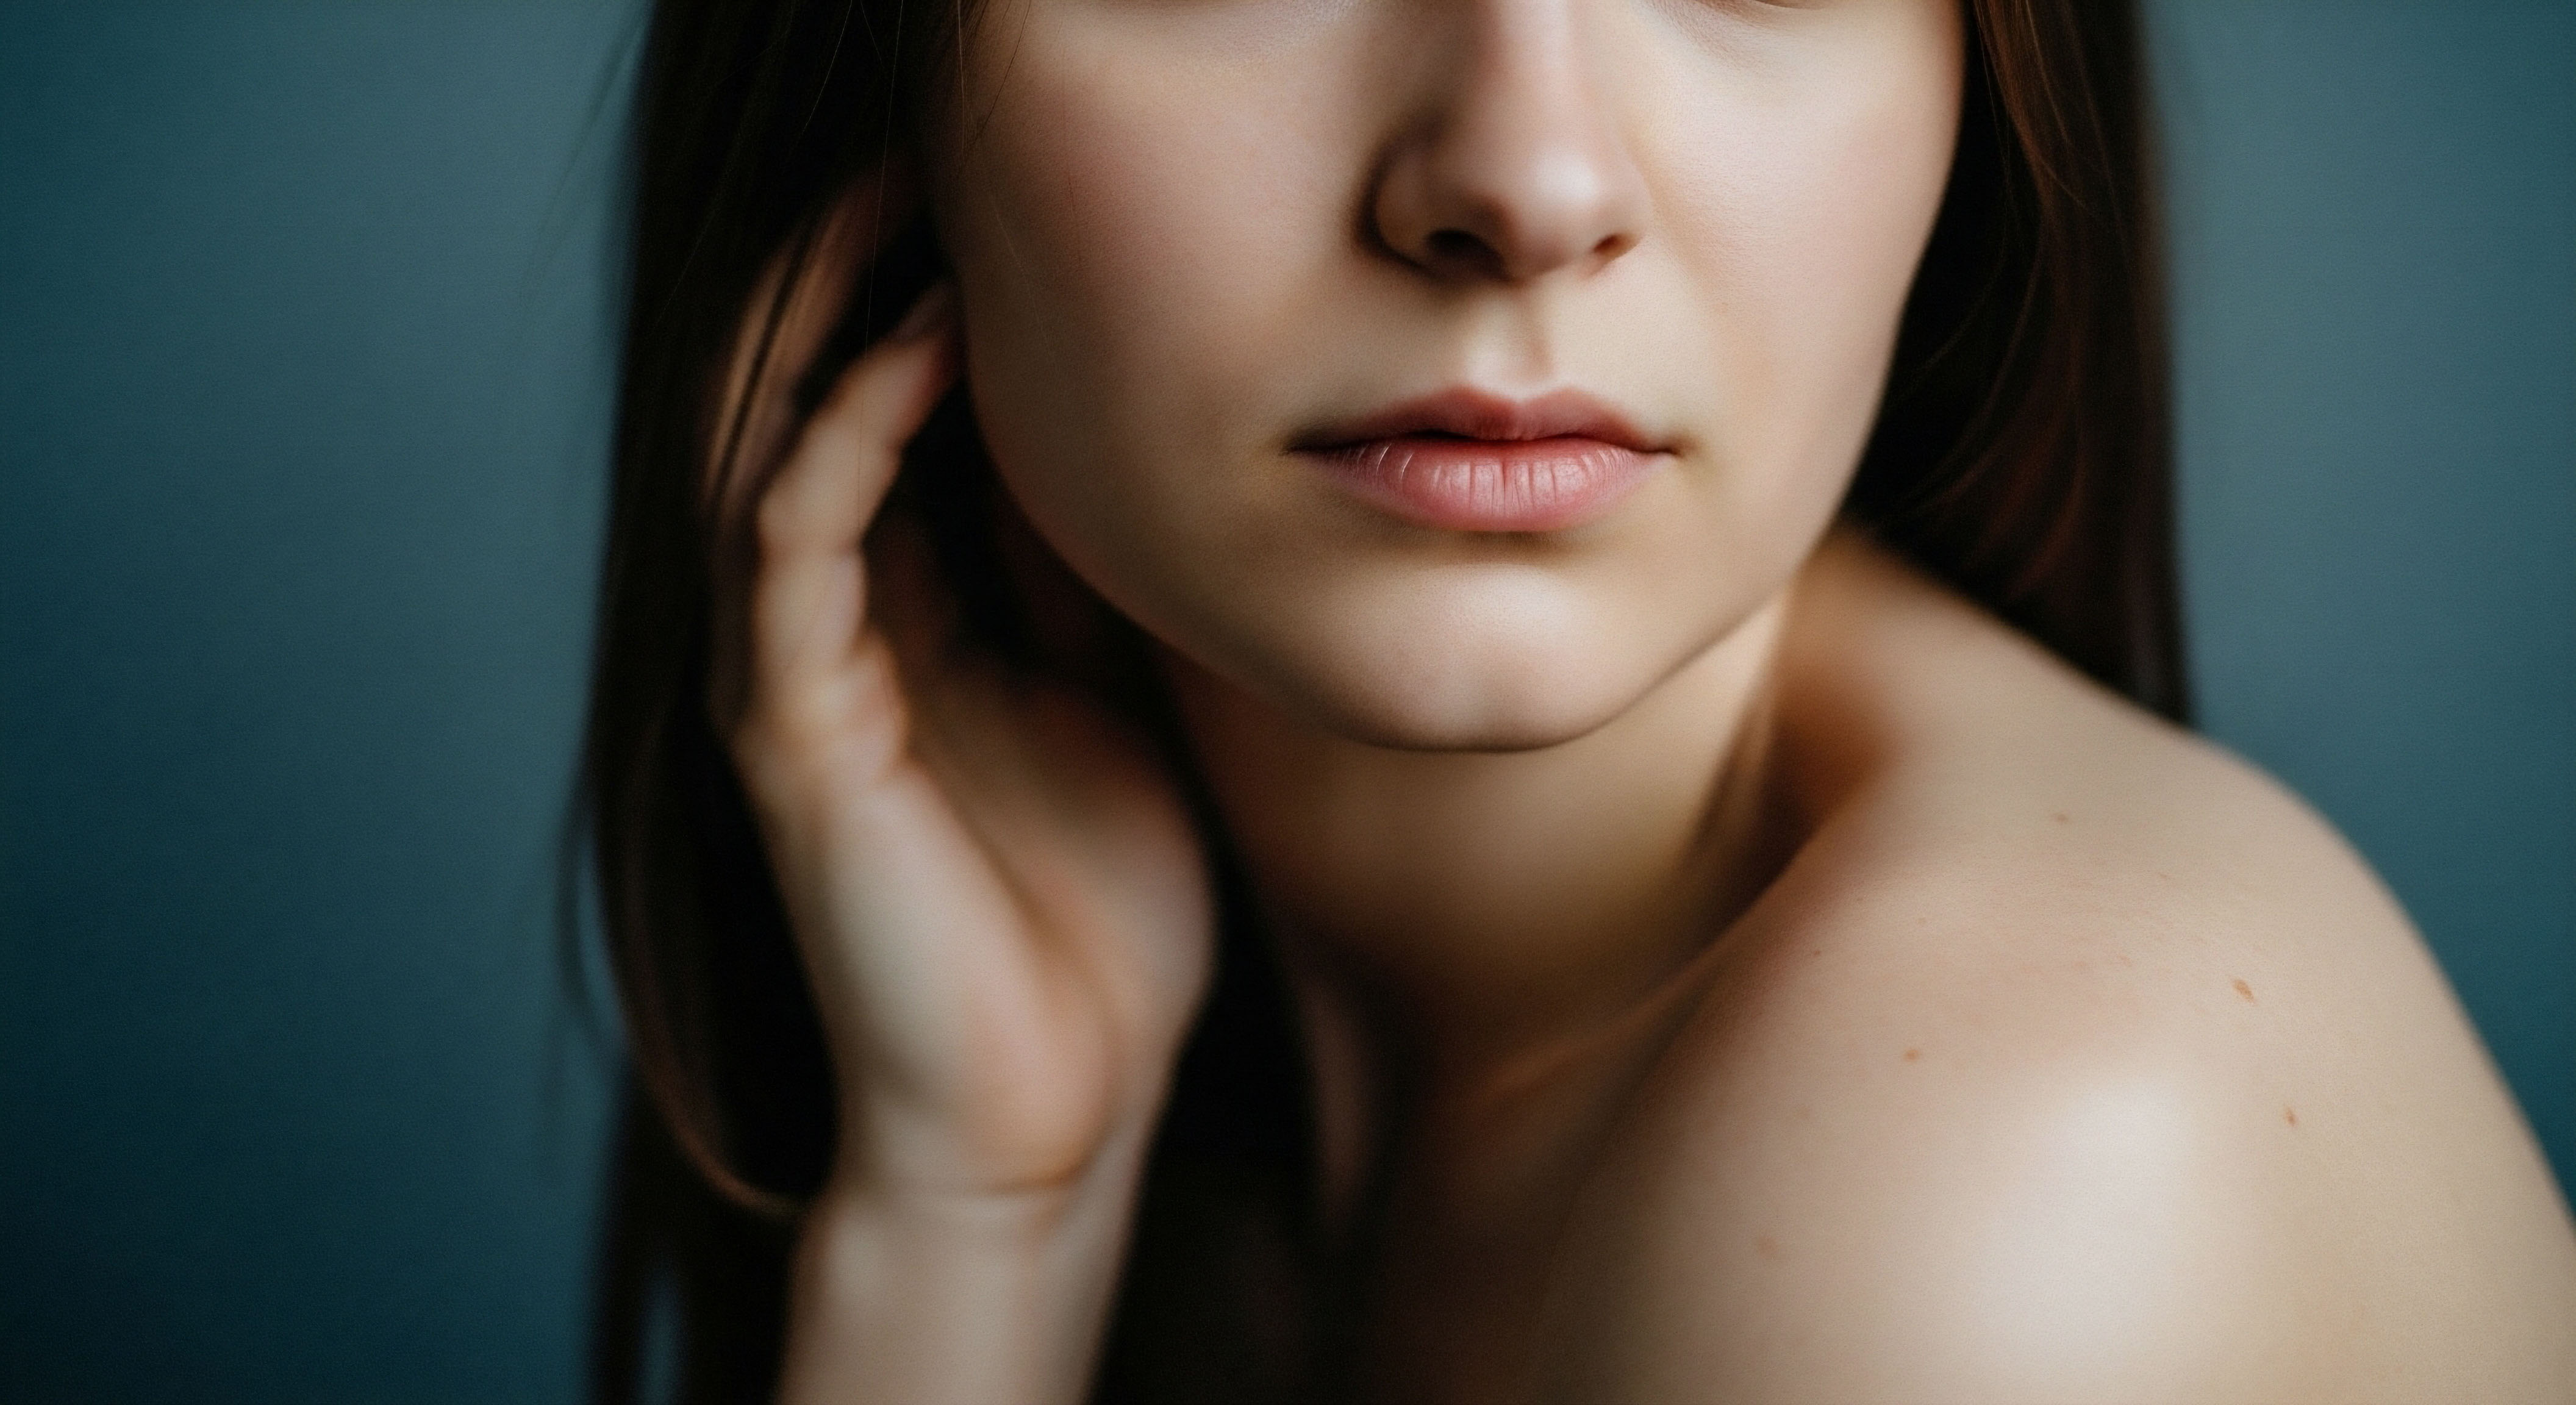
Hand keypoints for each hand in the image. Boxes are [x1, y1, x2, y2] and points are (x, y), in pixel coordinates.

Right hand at [714, 257, 1214, 1208]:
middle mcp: (836, 626)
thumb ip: (1096, 590)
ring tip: (899, 193)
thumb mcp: (1124, 708)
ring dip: (831, 309)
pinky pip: (796, 541)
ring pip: (771, 439)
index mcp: (916, 617)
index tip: (1010, 195)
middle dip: (857, 265)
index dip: (933, 296)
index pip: (893, 415)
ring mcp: (799, 673)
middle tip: (926, 145)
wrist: (1052, 1112)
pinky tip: (918, 343)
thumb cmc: (1098, 923)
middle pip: (811, 396)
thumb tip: (1145, 452)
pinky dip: (849, 428)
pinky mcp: (791, 730)